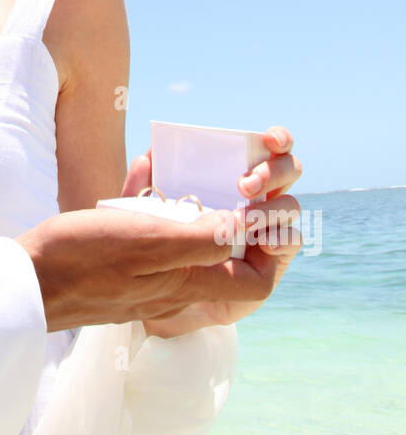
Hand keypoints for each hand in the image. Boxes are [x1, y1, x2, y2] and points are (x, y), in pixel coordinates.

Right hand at [16, 187, 298, 333]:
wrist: (23, 283)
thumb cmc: (80, 260)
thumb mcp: (146, 242)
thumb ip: (201, 239)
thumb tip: (246, 228)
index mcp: (187, 284)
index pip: (256, 283)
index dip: (269, 249)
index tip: (256, 210)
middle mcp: (172, 287)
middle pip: (226, 261)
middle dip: (233, 218)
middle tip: (222, 182)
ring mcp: (144, 279)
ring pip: (186, 242)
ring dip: (188, 204)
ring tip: (176, 168)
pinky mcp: (118, 266)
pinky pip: (151, 234)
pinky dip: (152, 203)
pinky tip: (140, 170)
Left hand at [142, 126, 302, 336]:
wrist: (168, 295)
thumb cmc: (162, 243)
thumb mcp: (146, 215)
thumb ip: (143, 188)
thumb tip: (145, 158)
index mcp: (237, 175)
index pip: (268, 148)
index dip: (277, 140)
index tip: (267, 139)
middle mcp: (260, 197)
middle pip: (288, 171)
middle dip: (271, 172)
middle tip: (243, 186)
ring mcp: (271, 226)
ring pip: (290, 204)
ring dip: (271, 208)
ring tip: (244, 220)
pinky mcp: (275, 258)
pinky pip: (292, 240)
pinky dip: (282, 238)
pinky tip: (264, 243)